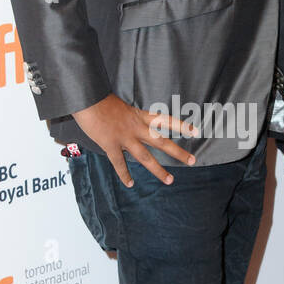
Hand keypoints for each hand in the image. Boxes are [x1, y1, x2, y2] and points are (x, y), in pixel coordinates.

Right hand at [73, 93, 198, 185]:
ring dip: (159, 170)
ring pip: (146, 157)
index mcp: (140, 116)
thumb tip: (132, 127)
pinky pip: (120, 163)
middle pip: (162, 142)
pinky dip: (125, 175)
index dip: (181, 126)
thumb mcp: (122, 106)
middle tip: (192, 161)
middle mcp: (137, 128)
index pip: (166, 120)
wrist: (87, 99)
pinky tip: (130, 184)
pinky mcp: (111, 145)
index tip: (196, 131)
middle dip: (178, 152)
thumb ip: (130, 118)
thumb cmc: (101, 100)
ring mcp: (125, 138)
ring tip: (170, 180)